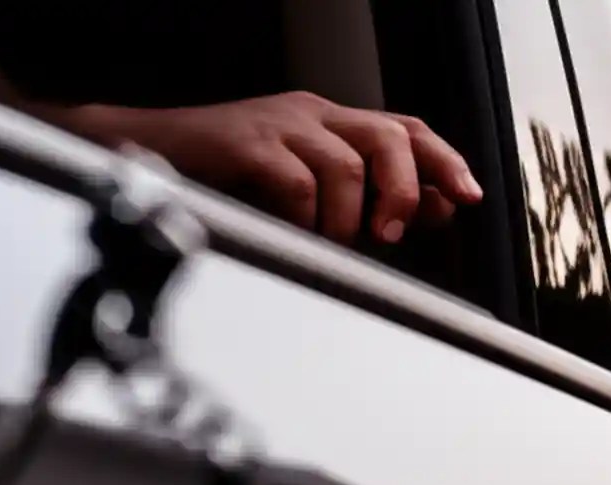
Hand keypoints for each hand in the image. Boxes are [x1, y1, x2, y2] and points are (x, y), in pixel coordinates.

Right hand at [63, 92, 483, 243]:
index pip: (405, 128)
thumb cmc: (221, 180)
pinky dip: (306, 216)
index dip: (444, 161)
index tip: (469, 198)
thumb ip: (362, 197)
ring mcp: (277, 125)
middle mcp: (310, 115)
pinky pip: (297, 180)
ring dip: (349, 216)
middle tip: (393, 234)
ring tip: (332, 243)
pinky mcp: (245, 143)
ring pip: (347, 164)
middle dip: (406, 189)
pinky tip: (295, 235)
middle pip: (389, 136)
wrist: (141, 154)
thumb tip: (429, 213)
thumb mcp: (303, 189)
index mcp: (329, 122)